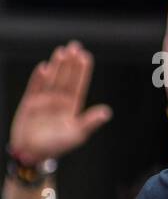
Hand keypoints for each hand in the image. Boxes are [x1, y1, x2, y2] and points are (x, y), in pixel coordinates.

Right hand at [8, 42, 108, 161]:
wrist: (33, 153)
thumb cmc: (57, 146)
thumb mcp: (77, 134)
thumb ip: (90, 122)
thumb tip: (107, 112)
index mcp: (72, 106)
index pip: (78, 85)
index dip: (82, 71)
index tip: (86, 56)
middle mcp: (58, 100)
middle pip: (66, 78)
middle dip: (70, 62)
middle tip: (75, 45)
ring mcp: (43, 100)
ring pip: (51, 79)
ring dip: (56, 66)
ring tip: (61, 51)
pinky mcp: (29, 103)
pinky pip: (35, 87)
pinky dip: (39, 78)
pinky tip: (44, 67)